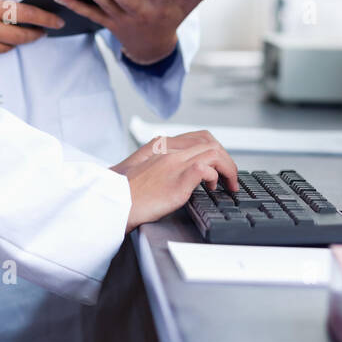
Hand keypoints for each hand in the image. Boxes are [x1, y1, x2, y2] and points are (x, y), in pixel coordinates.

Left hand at [53, 0, 227, 64]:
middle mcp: (139, 13)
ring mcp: (120, 18)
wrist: (150, 49)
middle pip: (126, 0)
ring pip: (105, 6)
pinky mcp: (107, 20)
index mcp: (160, 7)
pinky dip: (74, 6)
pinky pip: (89, 14)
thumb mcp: (188, 6)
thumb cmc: (170, 18)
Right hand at [112, 130, 237, 230]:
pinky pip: (206, 168)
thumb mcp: (138, 168)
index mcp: (161, 145)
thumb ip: (156, 163)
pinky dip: (214, 176)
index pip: (198, 137)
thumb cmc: (122, 192)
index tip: (218, 164)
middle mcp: (169, 150)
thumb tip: (172, 173)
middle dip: (225, 158)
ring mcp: (174, 163)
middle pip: (210, 142)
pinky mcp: (178, 180)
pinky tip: (212, 188)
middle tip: (229, 176)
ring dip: (227, 168)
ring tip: (229, 184)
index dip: (214, 149)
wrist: (111, 203)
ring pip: (214, 152)